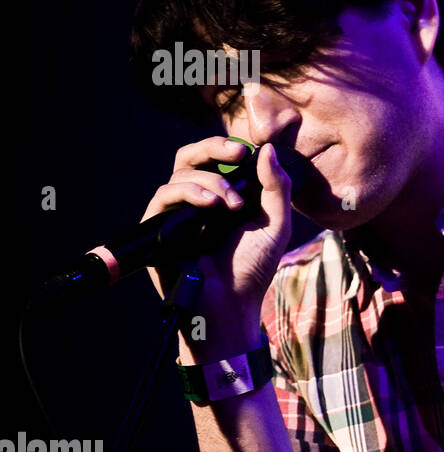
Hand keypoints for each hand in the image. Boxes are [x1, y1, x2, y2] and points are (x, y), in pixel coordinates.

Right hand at [141, 138, 292, 360]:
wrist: (232, 303)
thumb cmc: (253, 268)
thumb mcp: (275, 224)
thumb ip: (277, 187)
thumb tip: (267, 150)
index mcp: (222, 196)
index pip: (215, 159)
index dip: (226, 148)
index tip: (247, 151)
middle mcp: (196, 201)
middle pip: (190, 157)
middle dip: (212, 148)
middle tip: (237, 155)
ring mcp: (175, 214)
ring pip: (181, 175)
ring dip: (211, 182)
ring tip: (231, 205)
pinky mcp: (157, 228)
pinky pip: (164, 195)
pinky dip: (189, 193)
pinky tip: (211, 206)